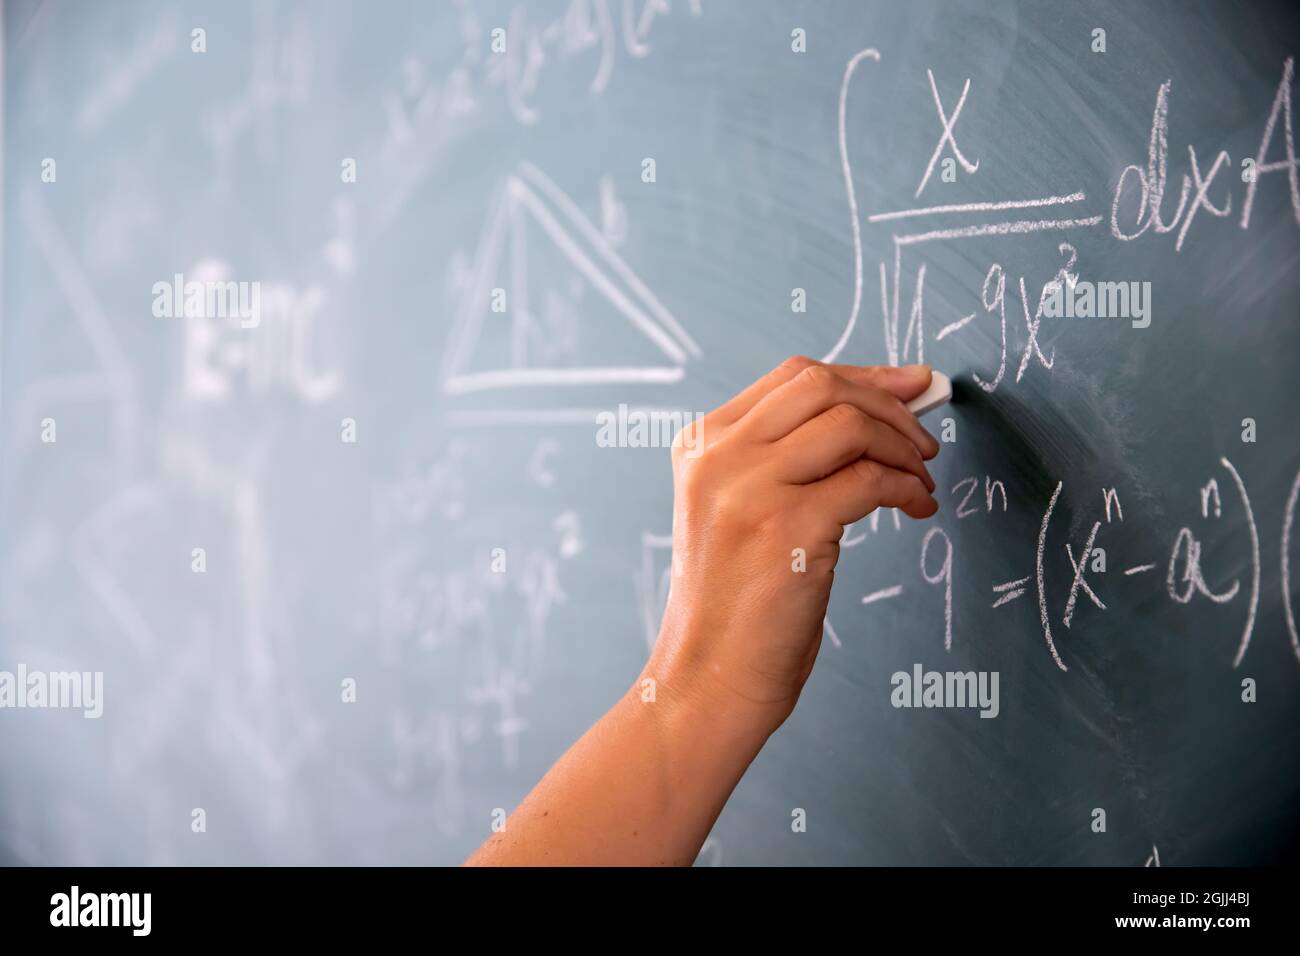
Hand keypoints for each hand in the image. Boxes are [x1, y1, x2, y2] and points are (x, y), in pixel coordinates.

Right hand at [645, 357, 940, 739]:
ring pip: (849, 424)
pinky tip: (916, 507)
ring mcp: (749, 489)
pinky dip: (907, 487)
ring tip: (921, 480)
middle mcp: (718, 456)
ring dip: (902, 446)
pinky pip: (869, 480)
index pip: (793, 377)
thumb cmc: (736, 601)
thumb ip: (788, 459)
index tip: (912, 386)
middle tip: (925, 440)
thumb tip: (880, 409)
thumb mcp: (740, 510)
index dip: (864, 375)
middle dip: (889, 403)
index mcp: (701, 444)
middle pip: (822, 386)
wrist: (708, 676)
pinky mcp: (786, 528)